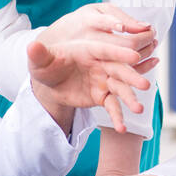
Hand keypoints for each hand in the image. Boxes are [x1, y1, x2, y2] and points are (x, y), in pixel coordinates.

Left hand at [26, 28, 157, 133]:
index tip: (134, 55)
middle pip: (119, 69)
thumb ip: (39, 54)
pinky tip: (122, 129)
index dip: (119, 52)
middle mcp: (101, 63)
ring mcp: (104, 80)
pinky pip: (113, 107)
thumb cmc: (47, 66)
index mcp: (89, 49)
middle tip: (145, 85)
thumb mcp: (40, 62)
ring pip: (121, 88)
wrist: (51, 83)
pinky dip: (118, 117)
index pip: (105, 49)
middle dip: (132, 77)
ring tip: (138, 110)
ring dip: (130, 99)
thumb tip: (31, 47)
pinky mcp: (103, 96)